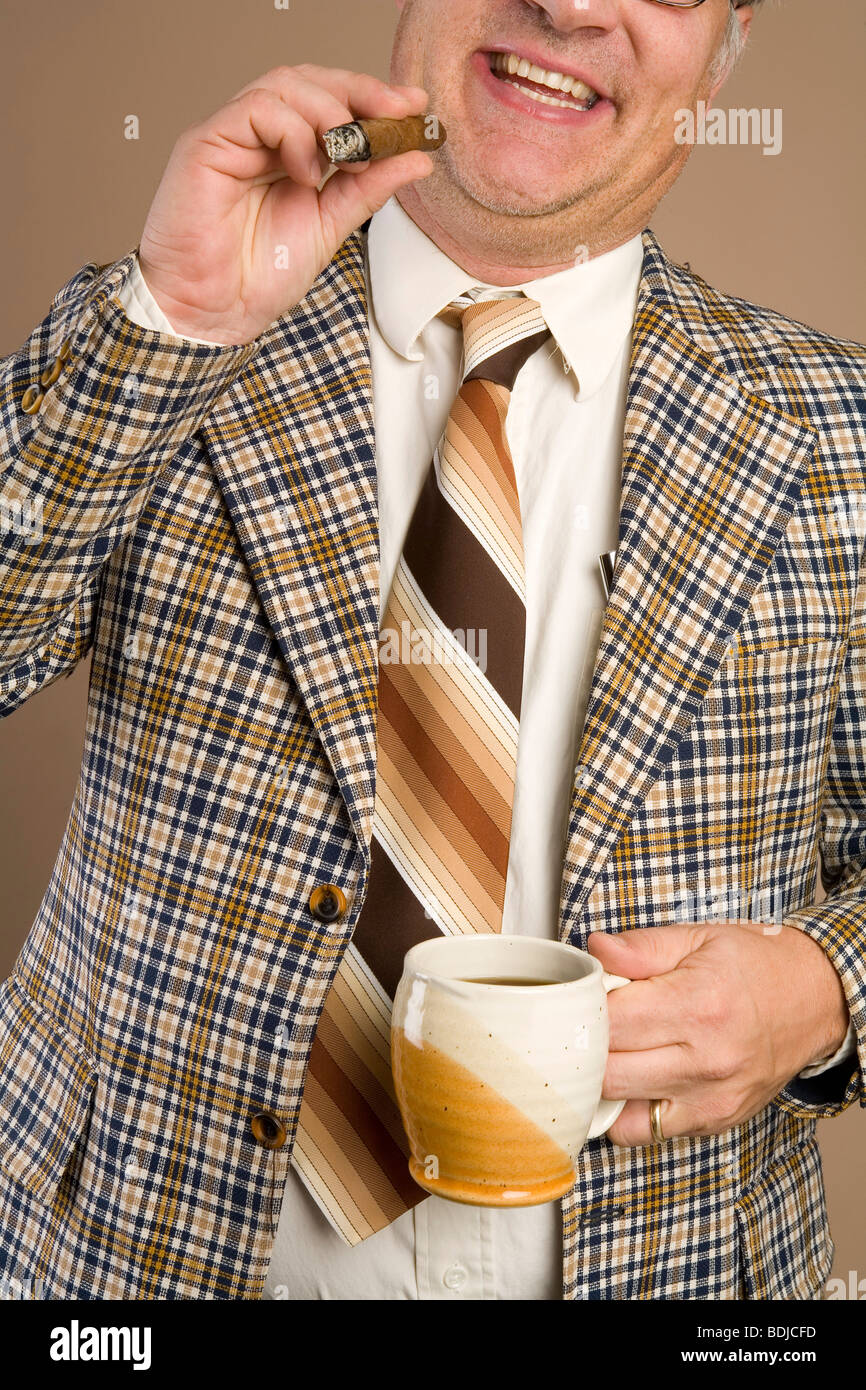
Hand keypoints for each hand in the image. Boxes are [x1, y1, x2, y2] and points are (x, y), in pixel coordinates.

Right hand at [138, 65, 433, 344]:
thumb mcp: (331, 226)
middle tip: (396, 114)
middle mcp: (258, 136)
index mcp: (286, 152)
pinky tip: (308, 172)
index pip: (330, 100)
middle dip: (360, 92)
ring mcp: (231, 136)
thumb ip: (369, 188)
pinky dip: (293, 131)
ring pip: (285, 84)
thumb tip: (417, 158)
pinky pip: (256, 109)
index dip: (372, 98)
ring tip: (350, 156)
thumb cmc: (258, 277)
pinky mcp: (206, 143)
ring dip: (330, 112)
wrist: (214, 313)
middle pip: (309, 80)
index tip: (414, 108)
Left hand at [587, 921, 850, 1144]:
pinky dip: (626, 1110)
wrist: (813, 999)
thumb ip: (641, 947)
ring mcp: (709, 1096)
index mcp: (697, 1004)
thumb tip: (596, 950)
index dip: (583, 1010)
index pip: (609, 1023)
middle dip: (585, 1048)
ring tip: (611, 1052)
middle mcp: (705, 1058)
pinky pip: (644, 1131)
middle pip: (607, 1070)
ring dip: (602, 1082)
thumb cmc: (755, 966)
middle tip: (587, 1027)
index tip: (581, 999)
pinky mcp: (713, 1120)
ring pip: (618, 1107)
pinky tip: (633, 1080)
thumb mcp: (698, 938)